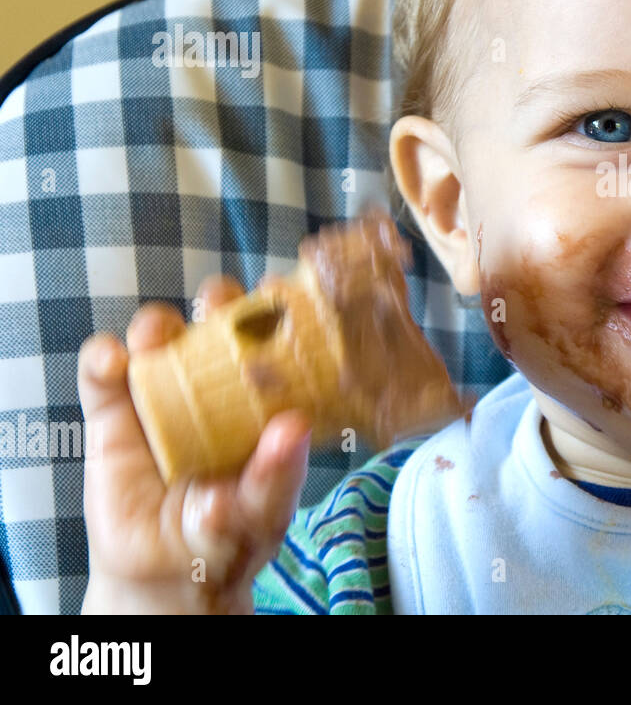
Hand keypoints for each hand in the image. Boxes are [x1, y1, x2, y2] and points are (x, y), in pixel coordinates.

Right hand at [79, 276, 312, 613]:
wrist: (166, 571)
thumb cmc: (231, 536)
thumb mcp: (260, 511)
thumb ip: (276, 475)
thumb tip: (294, 428)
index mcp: (261, 395)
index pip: (273, 339)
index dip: (277, 310)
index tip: (280, 292)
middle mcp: (213, 383)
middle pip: (214, 322)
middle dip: (219, 300)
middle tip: (220, 300)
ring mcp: (162, 394)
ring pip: (157, 337)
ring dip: (158, 324)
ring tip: (159, 335)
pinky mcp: (113, 414)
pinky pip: (102, 375)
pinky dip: (103, 359)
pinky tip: (113, 362)